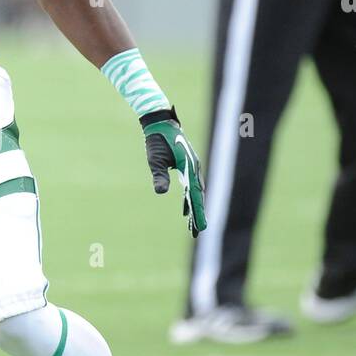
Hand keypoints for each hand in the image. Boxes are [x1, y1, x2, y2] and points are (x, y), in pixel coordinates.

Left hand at [139, 107, 206, 237]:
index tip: (200, 227)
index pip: (195, 194)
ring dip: (194, 209)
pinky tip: (186, 212)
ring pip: (195, 193)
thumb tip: (161, 193)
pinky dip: (189, 200)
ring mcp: (192, 168)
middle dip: (198, 214)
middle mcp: (194, 169)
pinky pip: (190, 188)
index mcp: (189, 167)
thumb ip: (159, 176)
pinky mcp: (186, 168)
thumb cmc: (157, 140)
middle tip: (198, 232)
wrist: (160, 123)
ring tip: (193, 227)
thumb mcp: (155, 159)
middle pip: (197, 196)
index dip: (198, 212)